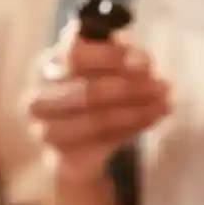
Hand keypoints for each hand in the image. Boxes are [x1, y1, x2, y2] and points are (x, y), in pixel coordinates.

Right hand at [28, 24, 169, 181]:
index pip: (75, 55)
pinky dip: (133, 128)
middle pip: (88, 91)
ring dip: (139, 110)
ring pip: (99, 119)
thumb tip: (131, 47)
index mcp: (47, 65)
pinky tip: (154, 117)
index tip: (145, 60)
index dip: (111, 57)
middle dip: (131, 87)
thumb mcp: (101, 64)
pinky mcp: (61, 158)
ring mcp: (45, 131)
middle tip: (163, 84)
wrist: (76, 145)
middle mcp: (37, 98)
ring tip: (166, 102)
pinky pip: (103, 142)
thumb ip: (112, 50)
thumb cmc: (92, 90)